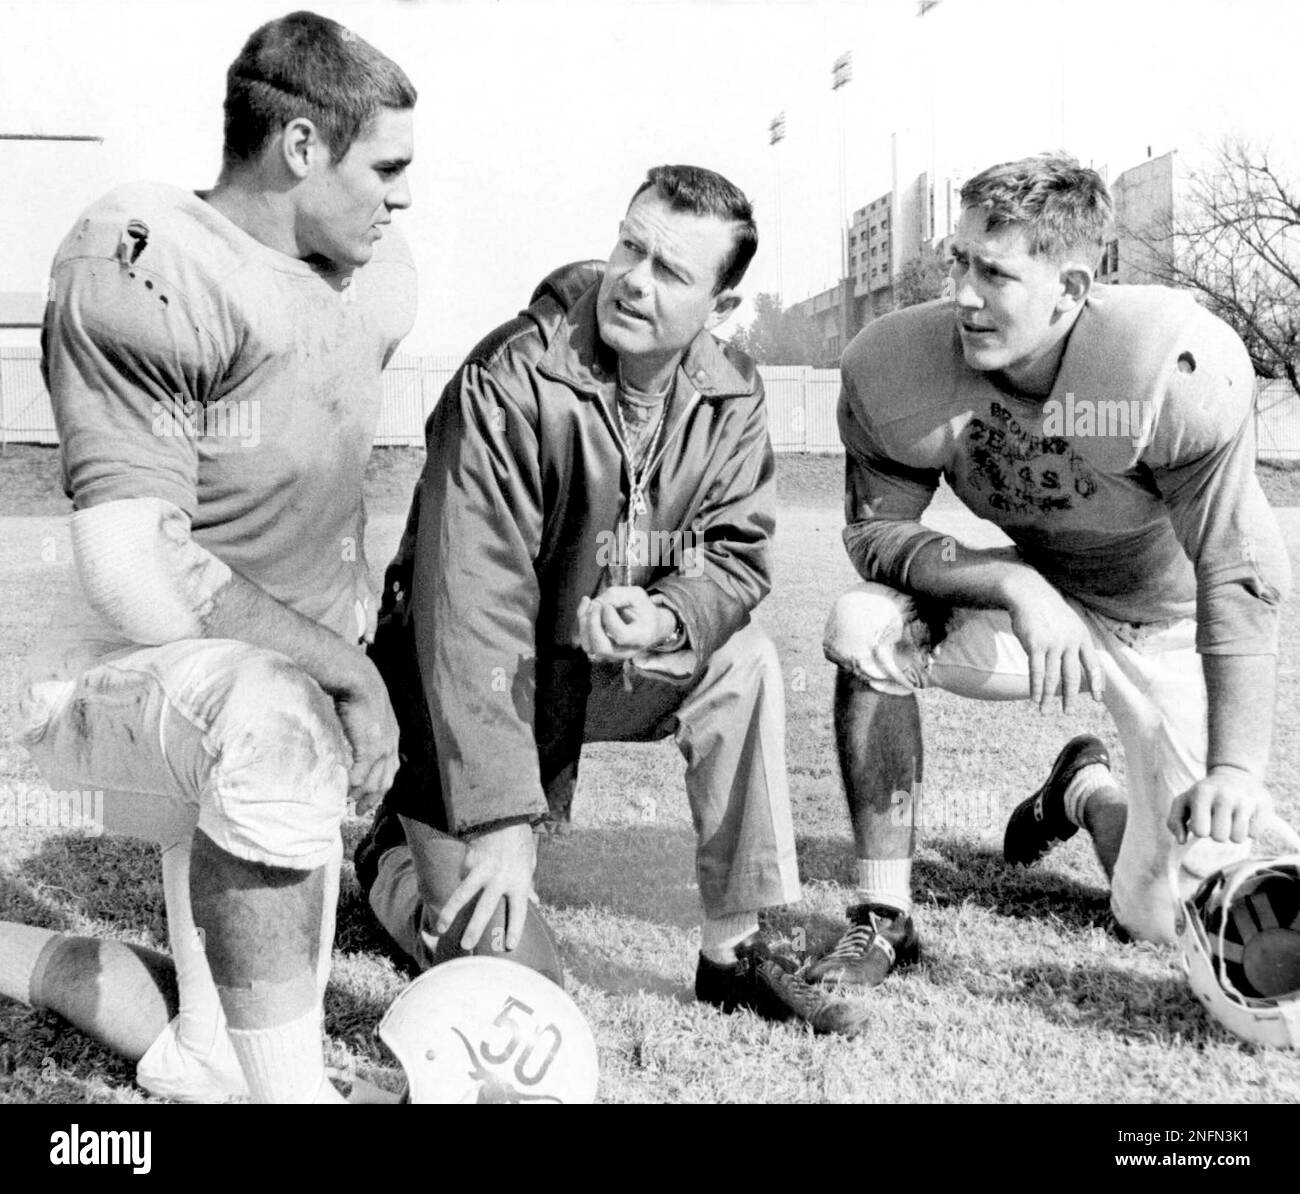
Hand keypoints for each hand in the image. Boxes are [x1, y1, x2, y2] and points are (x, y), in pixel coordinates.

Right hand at [333, 659, 399, 813]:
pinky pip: (361, 774)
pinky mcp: (370, 747)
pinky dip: (352, 785)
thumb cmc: (357, 691)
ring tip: (348, 802)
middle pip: (385, 780)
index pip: (391, 769)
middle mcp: (391, 744)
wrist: (358, 679)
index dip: (380, 785)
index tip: (370, 797)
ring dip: (360, 795)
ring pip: (374, 781)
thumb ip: (363, 728)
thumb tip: (351, 738)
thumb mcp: (365, 713)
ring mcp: (382, 747)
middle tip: (359, 810)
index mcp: (392, 736)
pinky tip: (343, 789)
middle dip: (372, 798)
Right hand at [436, 823, 536, 949]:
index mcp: (518, 881)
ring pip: (462, 895)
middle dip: (474, 928)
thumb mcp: (529, 863)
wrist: (503, 816)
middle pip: (485, 908)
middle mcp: (499, 878)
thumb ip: (528, 883)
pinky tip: (462, 882)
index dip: (514, 928)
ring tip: (440, 929)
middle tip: (466, 945)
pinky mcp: (469, 862)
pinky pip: (463, 878)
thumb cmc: (519, 842)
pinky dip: (462, 884)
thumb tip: (534, 901)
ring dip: (450, 913)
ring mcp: (482, 870)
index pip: (518, 911)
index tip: (509, 945)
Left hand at [576, 588, 673, 661]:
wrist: (648, 625)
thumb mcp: (636, 595)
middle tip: (596, 604)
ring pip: (589, 647)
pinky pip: (584, 641)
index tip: (609, 605)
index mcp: (640, 638)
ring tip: (591, 603)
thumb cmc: (643, 609)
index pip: (620, 636)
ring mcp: (612, 654)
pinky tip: (587, 605)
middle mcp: (626, 652)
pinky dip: (581, 622)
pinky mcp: (600, 651)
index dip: (610, 618)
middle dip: (593, 624)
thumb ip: (616, 596)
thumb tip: (596, 604)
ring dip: (585, 623)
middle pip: (601, 648)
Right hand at [1005, 576, 1104, 712]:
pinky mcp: (1035, 645)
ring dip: (1048, 697)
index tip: (1098, 699)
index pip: (1093, 665)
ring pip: (1052, 677)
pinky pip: (1036, 672)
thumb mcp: (1067, 622)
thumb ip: (1073, 641)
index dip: (1096, 683)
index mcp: (1081, 636)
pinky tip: (1034, 699)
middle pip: (1072, 676)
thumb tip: (1073, 660)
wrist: (1028, 593)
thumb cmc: (1046, 609)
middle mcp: (1070, 642)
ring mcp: (1053, 644)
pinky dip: (1035, 688)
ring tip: (1045, 710)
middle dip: (1069, 697)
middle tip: (1067, 712)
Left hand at [1167, 766, 1271, 844]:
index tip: (1203, 820)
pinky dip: (1249, 830)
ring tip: (1231, 820)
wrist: (1234, 775)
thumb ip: (1174, 822)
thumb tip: (1181, 841)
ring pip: (1238, 838)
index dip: (1201, 830)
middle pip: (1220, 837)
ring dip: (1233, 834)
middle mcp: (1225, 794)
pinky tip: (1245, 818)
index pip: (1200, 831)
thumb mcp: (1183, 802)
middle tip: (1219, 820)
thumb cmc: (1204, 795)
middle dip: (1217, 833)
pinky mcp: (1264, 804)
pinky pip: (1255, 834)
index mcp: (1202, 793)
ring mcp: (1246, 799)